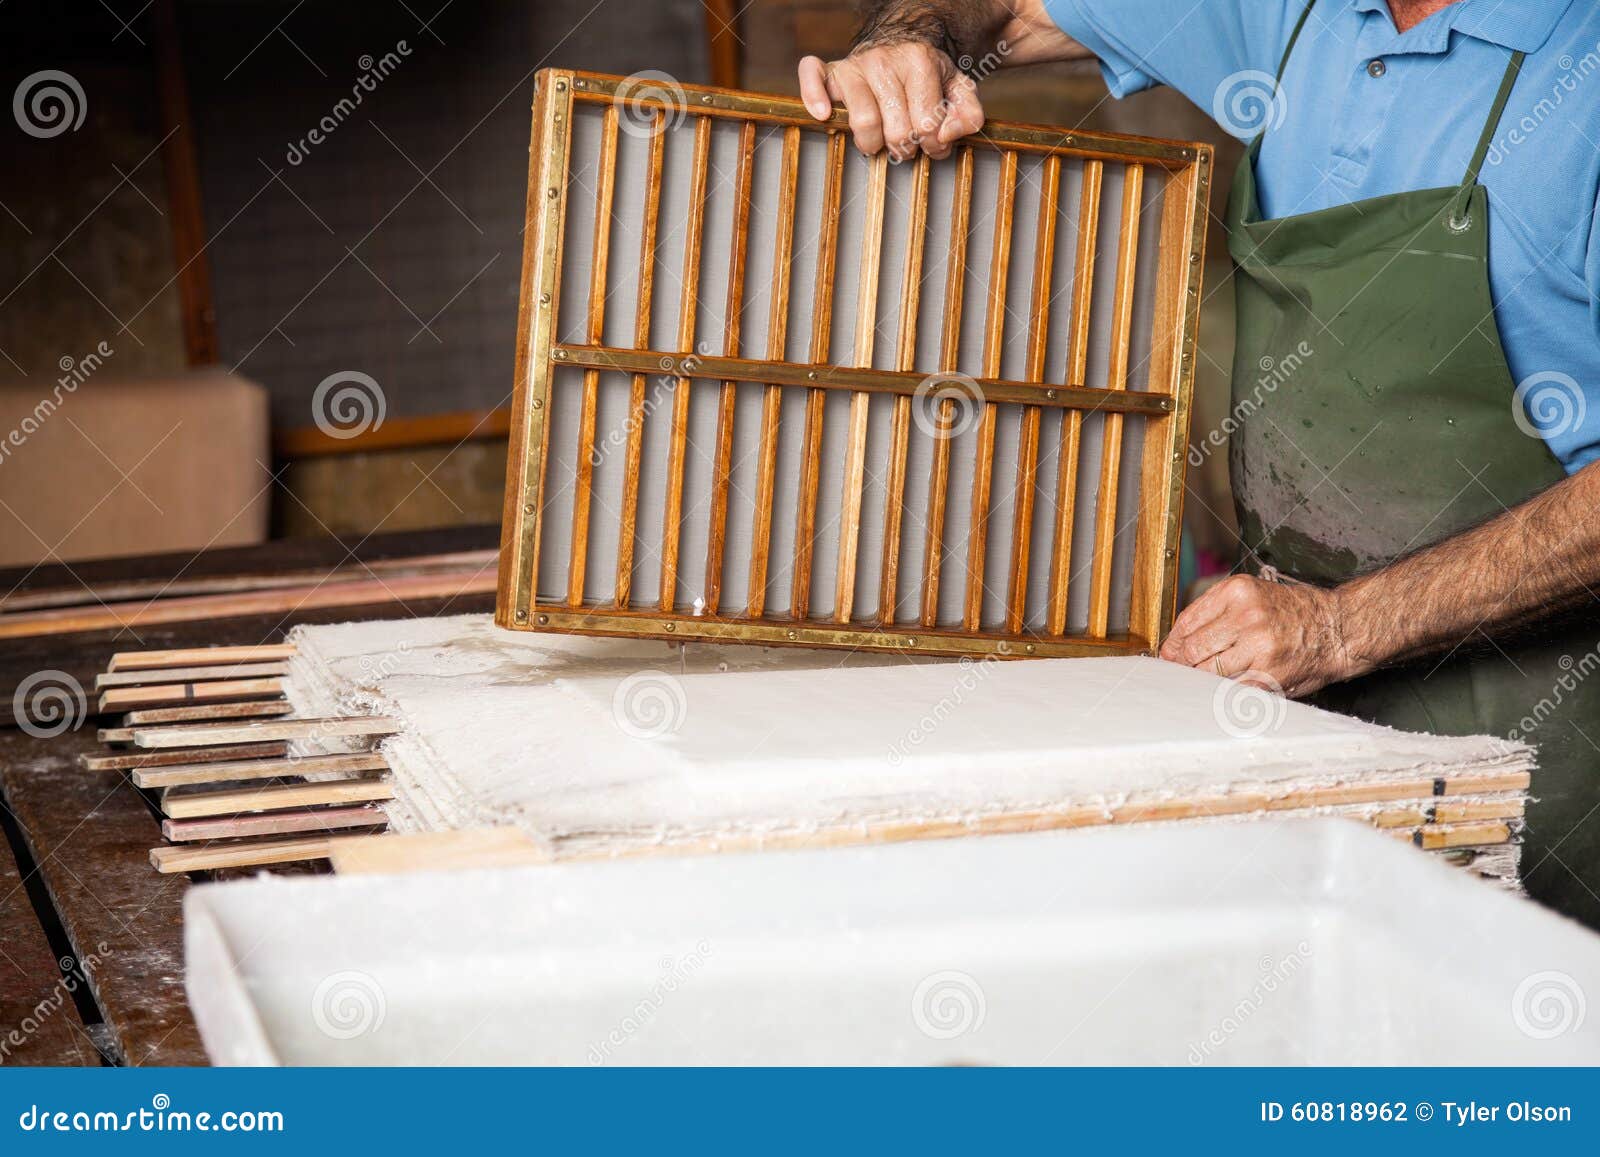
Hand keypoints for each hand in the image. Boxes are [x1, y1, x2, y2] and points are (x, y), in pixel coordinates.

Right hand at [797, 43, 984, 160]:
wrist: (899, 42)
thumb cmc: (927, 76)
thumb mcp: (958, 90)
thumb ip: (968, 115)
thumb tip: (945, 135)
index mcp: (919, 61)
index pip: (925, 125)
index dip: (932, 144)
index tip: (931, 141)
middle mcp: (885, 60)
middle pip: (896, 131)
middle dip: (904, 148)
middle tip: (906, 142)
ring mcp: (855, 65)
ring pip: (863, 123)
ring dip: (872, 144)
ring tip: (880, 138)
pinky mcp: (831, 70)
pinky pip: (812, 77)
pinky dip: (814, 97)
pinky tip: (825, 114)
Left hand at [1158, 575, 1366, 697]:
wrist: (1339, 628)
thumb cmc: (1295, 614)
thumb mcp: (1253, 595)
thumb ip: (1216, 613)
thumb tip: (1176, 643)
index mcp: (1237, 592)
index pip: (1187, 622)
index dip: (1173, 644)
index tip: (1169, 655)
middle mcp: (1246, 616)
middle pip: (1193, 650)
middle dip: (1182, 665)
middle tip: (1180, 673)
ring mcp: (1258, 646)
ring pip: (1207, 672)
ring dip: (1200, 681)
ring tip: (1203, 683)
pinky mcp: (1269, 674)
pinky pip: (1230, 689)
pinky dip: (1221, 694)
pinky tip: (1223, 691)